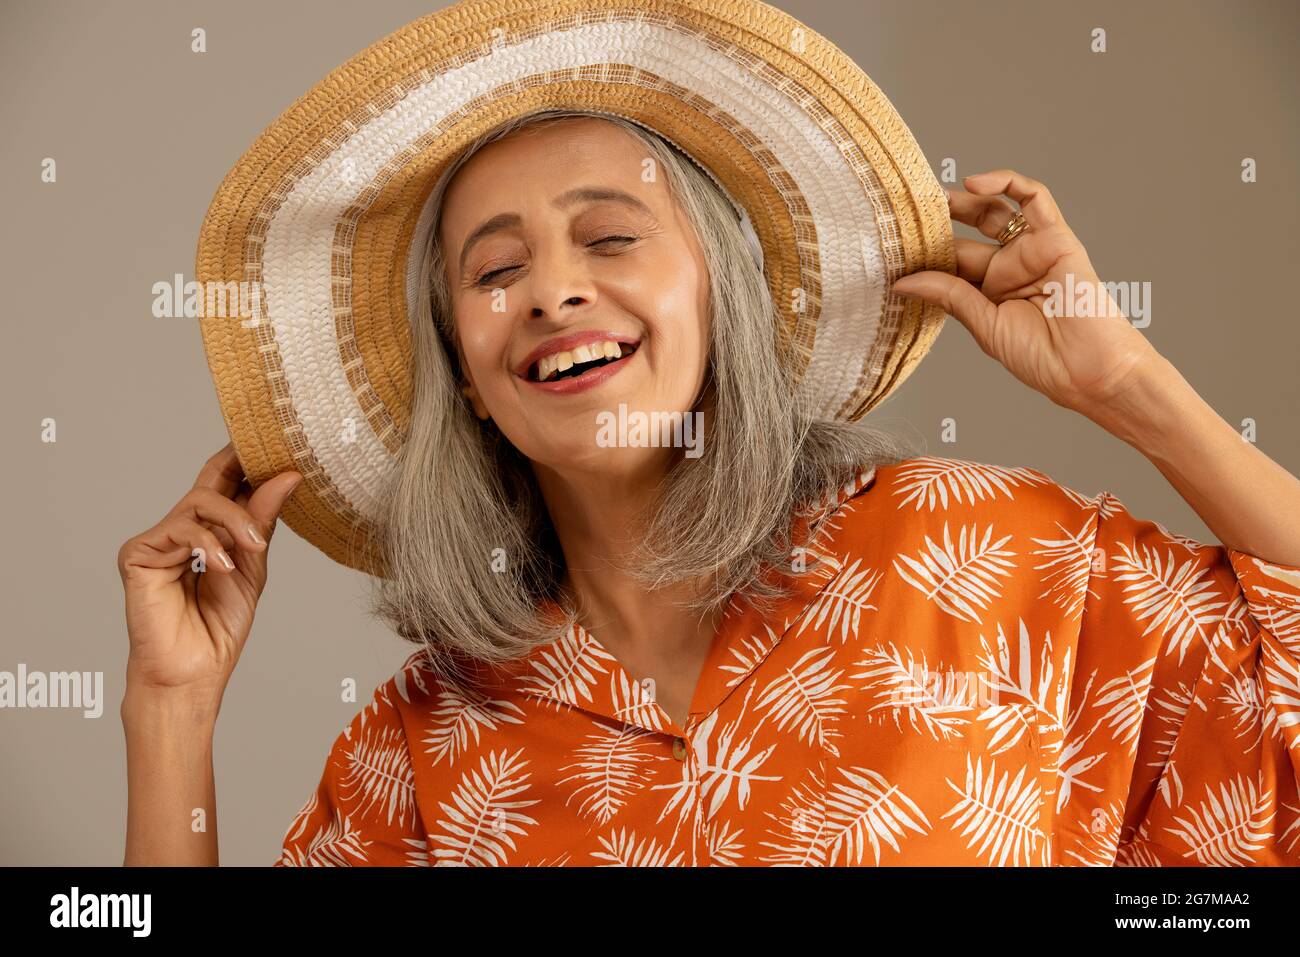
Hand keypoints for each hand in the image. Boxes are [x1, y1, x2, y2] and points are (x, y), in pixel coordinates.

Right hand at [117, 443, 301, 708]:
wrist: (194, 671)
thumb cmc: (219, 625)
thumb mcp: (253, 565)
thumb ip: (263, 520)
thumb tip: (288, 476)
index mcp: (211, 530)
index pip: (227, 481)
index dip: (249, 458)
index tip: (282, 443)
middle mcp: (182, 528)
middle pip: (212, 479)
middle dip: (244, 467)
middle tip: (277, 464)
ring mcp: (159, 539)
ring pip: (200, 502)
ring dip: (236, 519)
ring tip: (255, 547)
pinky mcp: (138, 553)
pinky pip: (180, 529)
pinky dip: (208, 544)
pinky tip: (222, 566)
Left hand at [892, 169, 1162, 415]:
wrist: (1087, 370)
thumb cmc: (1042, 358)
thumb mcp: (983, 324)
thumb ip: (948, 295)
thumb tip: (901, 281)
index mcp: (990, 291)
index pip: (951, 261)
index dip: (924, 252)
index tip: (891, 246)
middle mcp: (1010, 267)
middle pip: (970, 231)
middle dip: (940, 218)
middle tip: (909, 209)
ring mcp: (1032, 250)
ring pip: (997, 210)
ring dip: (965, 198)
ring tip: (932, 194)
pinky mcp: (1057, 237)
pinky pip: (1034, 198)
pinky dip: (1006, 183)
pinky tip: (973, 185)